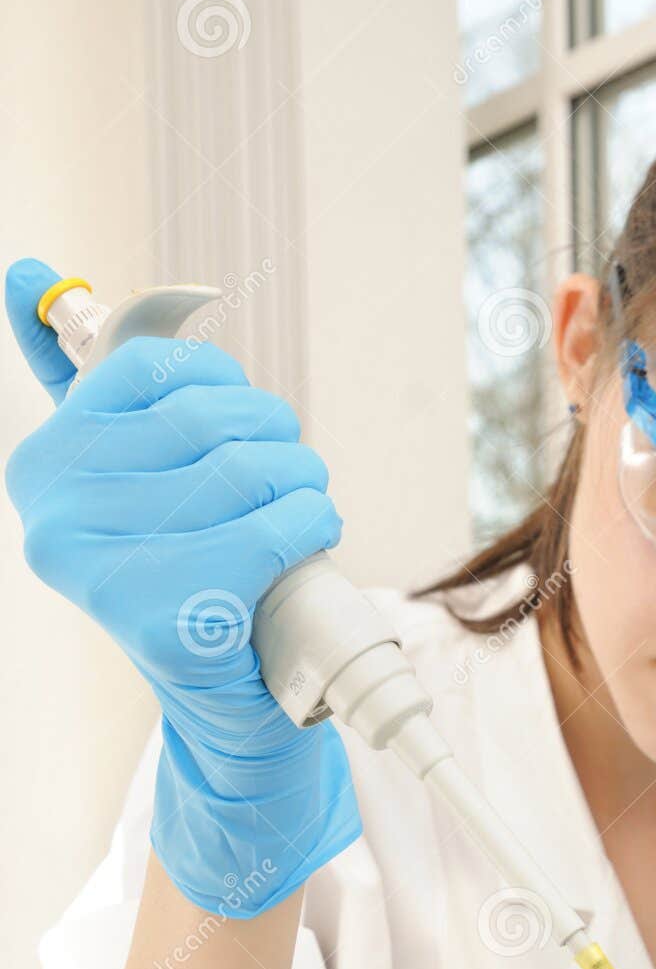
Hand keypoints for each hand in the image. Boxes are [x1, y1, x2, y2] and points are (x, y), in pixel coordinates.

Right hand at [5, 257, 360, 915]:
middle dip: (274, 436)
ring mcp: (103, 570)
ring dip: (302, 480)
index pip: (154, 367)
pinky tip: (310, 537)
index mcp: (44, 463)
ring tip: (301, 505)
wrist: (222, 697)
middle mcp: (54, 514)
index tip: (238, 421)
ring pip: (248, 469)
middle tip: (288, 469)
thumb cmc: (190, 566)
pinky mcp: (167, 616)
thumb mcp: (135, 474)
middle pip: (208, 417)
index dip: (224, 385)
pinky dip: (314, 523)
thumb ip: (87, 381)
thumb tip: (26, 270)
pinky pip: (273, 529)